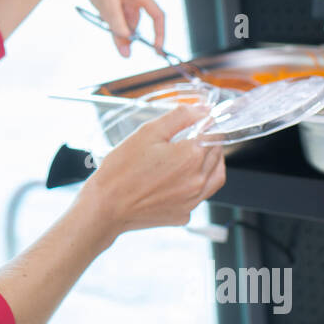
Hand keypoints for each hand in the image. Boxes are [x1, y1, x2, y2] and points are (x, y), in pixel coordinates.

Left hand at [60, 0, 165, 57]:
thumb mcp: (109, 8)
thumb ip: (118, 30)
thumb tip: (126, 52)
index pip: (157, 16)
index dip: (159, 34)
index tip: (156, 50)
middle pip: (136, 20)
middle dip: (130, 35)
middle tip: (121, 50)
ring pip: (123, 17)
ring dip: (116, 27)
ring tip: (105, 24)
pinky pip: (113, 11)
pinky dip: (108, 18)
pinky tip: (99, 15)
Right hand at [75, 104, 225, 240]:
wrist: (106, 207)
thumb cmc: (121, 170)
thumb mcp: (148, 132)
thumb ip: (180, 117)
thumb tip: (203, 109)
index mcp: (192, 156)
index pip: (215, 134)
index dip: (207, 124)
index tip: (198, 121)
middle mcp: (198, 180)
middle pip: (217, 154)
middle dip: (208, 142)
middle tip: (189, 137)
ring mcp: (192, 200)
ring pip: (216, 176)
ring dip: (210, 163)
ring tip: (191, 156)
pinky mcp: (183, 214)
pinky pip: (200, 196)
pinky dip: (197, 184)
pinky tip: (177, 179)